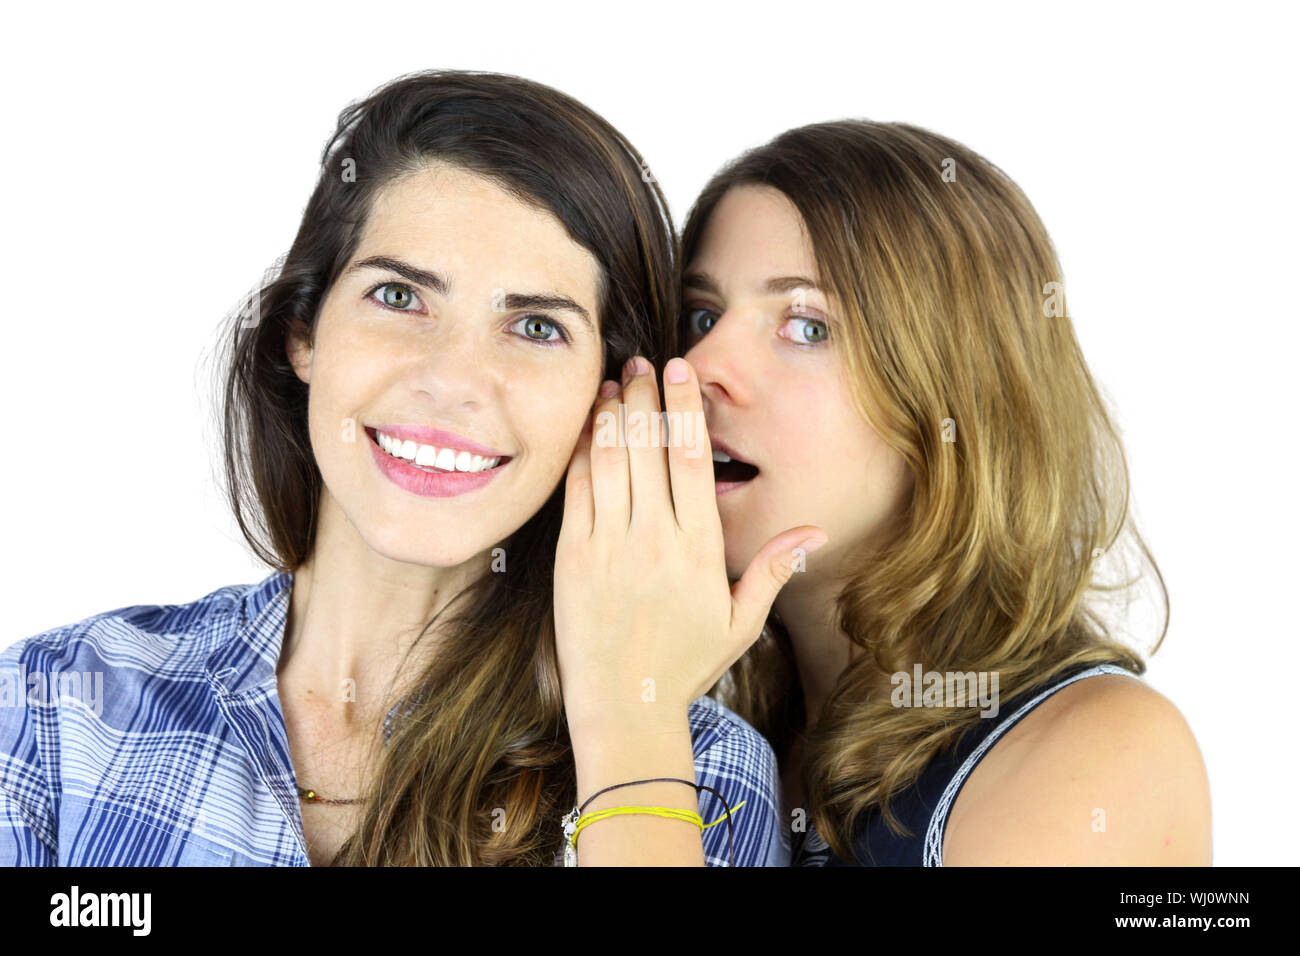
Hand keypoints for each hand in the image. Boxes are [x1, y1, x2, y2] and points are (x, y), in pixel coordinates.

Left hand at [554, 354, 827, 733]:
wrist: (623, 706)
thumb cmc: (684, 666)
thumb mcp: (740, 624)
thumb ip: (772, 570)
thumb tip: (814, 531)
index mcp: (698, 550)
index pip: (690, 459)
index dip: (685, 408)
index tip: (681, 371)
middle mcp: (653, 539)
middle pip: (648, 447)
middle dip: (646, 396)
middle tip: (644, 362)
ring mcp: (608, 545)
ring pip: (610, 460)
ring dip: (613, 415)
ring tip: (617, 382)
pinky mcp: (571, 557)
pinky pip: (576, 490)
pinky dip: (581, 452)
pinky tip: (587, 426)